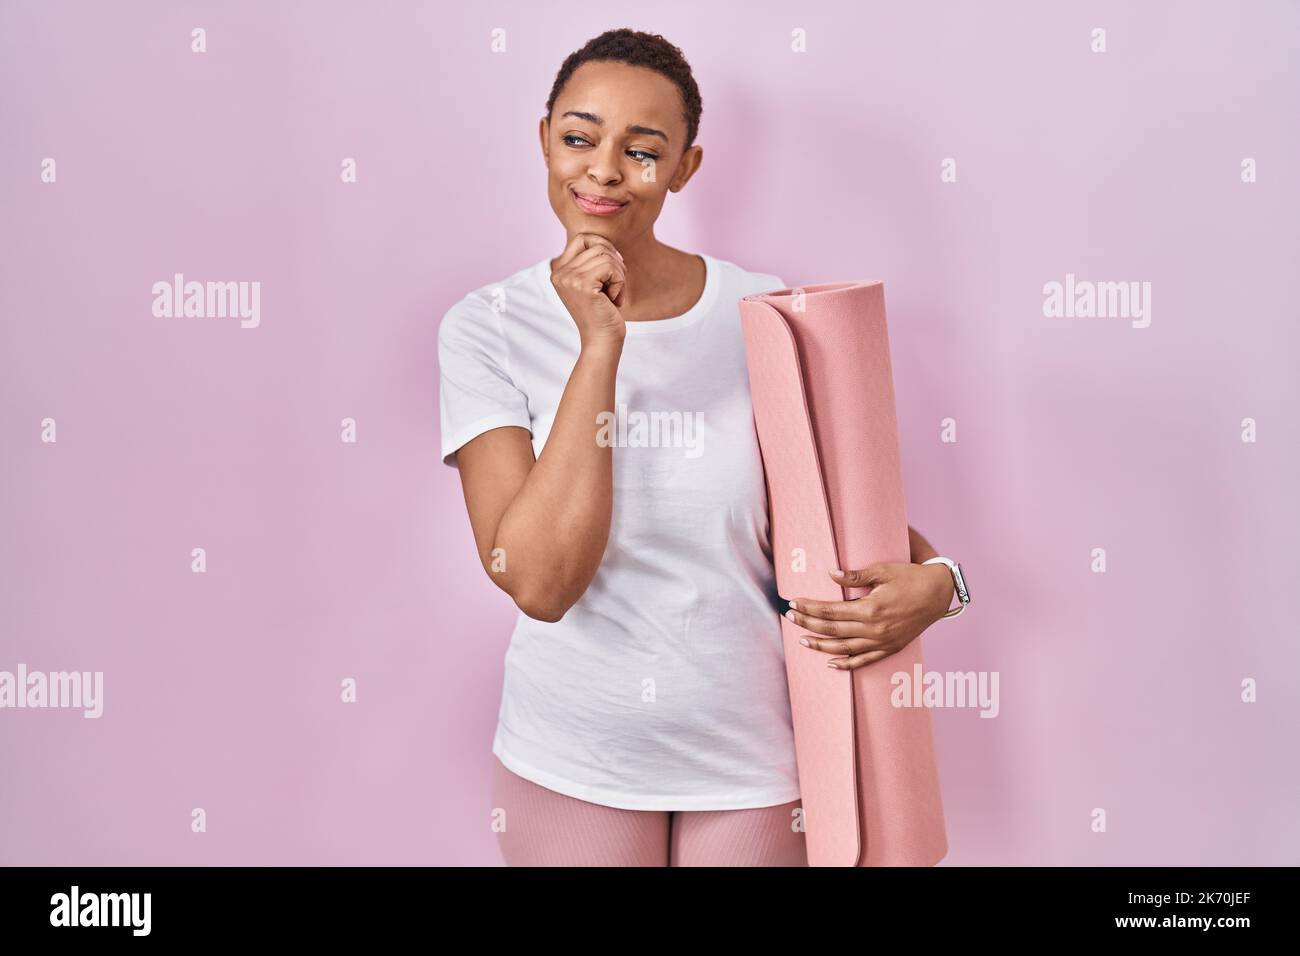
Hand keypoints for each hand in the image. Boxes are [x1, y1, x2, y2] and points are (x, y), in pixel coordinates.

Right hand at [550, 232, 626, 346]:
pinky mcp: (582, 284)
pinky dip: (620, 283)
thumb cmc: (602, 313)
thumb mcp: (593, 283)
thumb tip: (605, 242)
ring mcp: (569, 278)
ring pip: (606, 255)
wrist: (602, 342)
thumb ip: (592, 261)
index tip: (612, 269)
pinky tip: (614, 300)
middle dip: (615, 263)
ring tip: (614, 296)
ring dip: (619, 275)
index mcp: (558, 271)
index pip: (583, 238)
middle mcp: (559, 273)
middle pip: (597, 245)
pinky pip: (611, 267)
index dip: (603, 247)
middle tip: (615, 286)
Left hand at [784, 562, 954, 669]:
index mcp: (870, 608)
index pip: (830, 611)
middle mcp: (874, 629)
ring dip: (820, 644)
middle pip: (832, 629)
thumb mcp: (883, 571)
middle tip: (789, 618)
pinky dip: (846, 664)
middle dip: (807, 624)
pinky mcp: (890, 648)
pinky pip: (864, 660)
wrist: (939, 594)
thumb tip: (830, 574)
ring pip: (844, 648)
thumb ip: (855, 575)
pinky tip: (831, 662)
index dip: (809, 608)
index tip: (793, 603)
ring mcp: (882, 642)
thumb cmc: (910, 578)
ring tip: (802, 640)